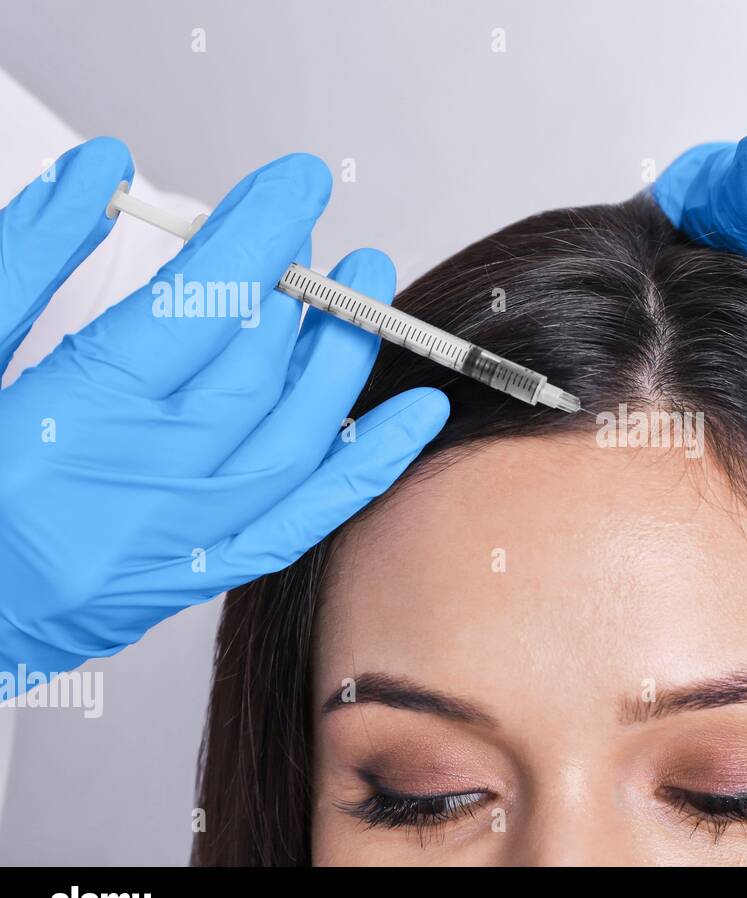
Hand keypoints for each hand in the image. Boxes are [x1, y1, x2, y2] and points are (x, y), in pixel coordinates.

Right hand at [0, 138, 448, 680]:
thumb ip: (25, 260)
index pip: (194, 310)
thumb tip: (105, 174)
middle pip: (254, 372)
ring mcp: (171, 546)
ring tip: (364, 296)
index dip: (256, 238)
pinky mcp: (187, 579)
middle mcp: (135, 490)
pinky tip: (413, 417)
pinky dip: (364, 466)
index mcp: (66, 425)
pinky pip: (300, 524)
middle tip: (312, 232)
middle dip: (298, 291)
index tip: (296, 184)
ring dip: (339, 361)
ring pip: (293, 442)